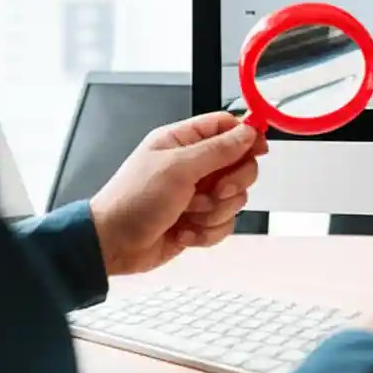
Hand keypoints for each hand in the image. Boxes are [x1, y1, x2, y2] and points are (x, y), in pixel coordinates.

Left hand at [89, 111, 266, 275]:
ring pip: (235, 199)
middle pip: (239, 164)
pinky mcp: (198, 221)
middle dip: (232, 183)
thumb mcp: (178, 168)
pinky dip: (207, 232)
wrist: (113, 245)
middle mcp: (192, 165)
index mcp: (182, 141)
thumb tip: (247, 132)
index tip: (259, 148)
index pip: (226, 127)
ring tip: (187, 214)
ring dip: (214, 212)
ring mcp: (196, 194)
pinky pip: (224, 224)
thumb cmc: (133, 200)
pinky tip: (183, 231)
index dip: (247, 136)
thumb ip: (218, 150)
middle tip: (215, 191)